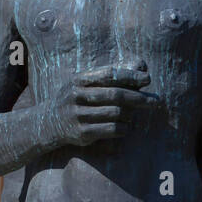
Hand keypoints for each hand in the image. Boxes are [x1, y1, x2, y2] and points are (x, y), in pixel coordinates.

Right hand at [41, 61, 156, 149]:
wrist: (47, 123)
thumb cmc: (74, 99)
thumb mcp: (83, 83)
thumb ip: (107, 76)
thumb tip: (141, 67)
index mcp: (78, 80)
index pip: (109, 74)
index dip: (130, 75)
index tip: (147, 78)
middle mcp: (76, 96)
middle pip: (115, 95)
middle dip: (138, 98)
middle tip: (154, 101)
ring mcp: (78, 115)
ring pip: (115, 113)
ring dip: (131, 114)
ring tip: (135, 115)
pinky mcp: (82, 133)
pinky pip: (111, 129)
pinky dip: (124, 128)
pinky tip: (126, 127)